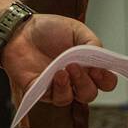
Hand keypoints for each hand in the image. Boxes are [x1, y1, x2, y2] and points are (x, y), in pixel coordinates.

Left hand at [1, 14, 118, 127]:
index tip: (99, 70)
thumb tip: (102, 60)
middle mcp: (74, 79)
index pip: (105, 82)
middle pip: (90, 94)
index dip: (106, 80)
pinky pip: (53, 98)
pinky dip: (58, 88)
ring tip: (66, 69)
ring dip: (73, 85)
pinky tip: (57, 74)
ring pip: (73, 99)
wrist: (21, 29)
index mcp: (87, 66)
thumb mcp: (77, 30)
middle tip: (79, 67)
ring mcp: (57, 87)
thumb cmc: (49, 29)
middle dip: (87, 83)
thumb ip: (93, 44)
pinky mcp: (40, 91)